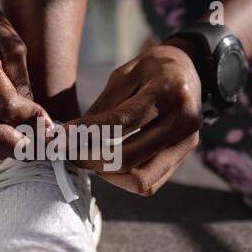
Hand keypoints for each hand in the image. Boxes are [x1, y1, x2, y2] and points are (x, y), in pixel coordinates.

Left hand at [67, 40, 202, 195]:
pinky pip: (149, 183)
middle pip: (130, 159)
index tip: (60, 138)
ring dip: (107, 175)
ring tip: (88, 158)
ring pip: (141, 180)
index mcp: (170, 91)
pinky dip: (123, 178)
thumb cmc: (153, 69)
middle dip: (92, 160)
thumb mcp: (126, 75)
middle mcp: (185, 121)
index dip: (87, 133)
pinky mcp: (183, 158)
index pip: (122, 122)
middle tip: (70, 152)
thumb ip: (103, 107)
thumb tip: (72, 138)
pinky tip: (107, 163)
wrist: (191, 70)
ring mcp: (187, 144)